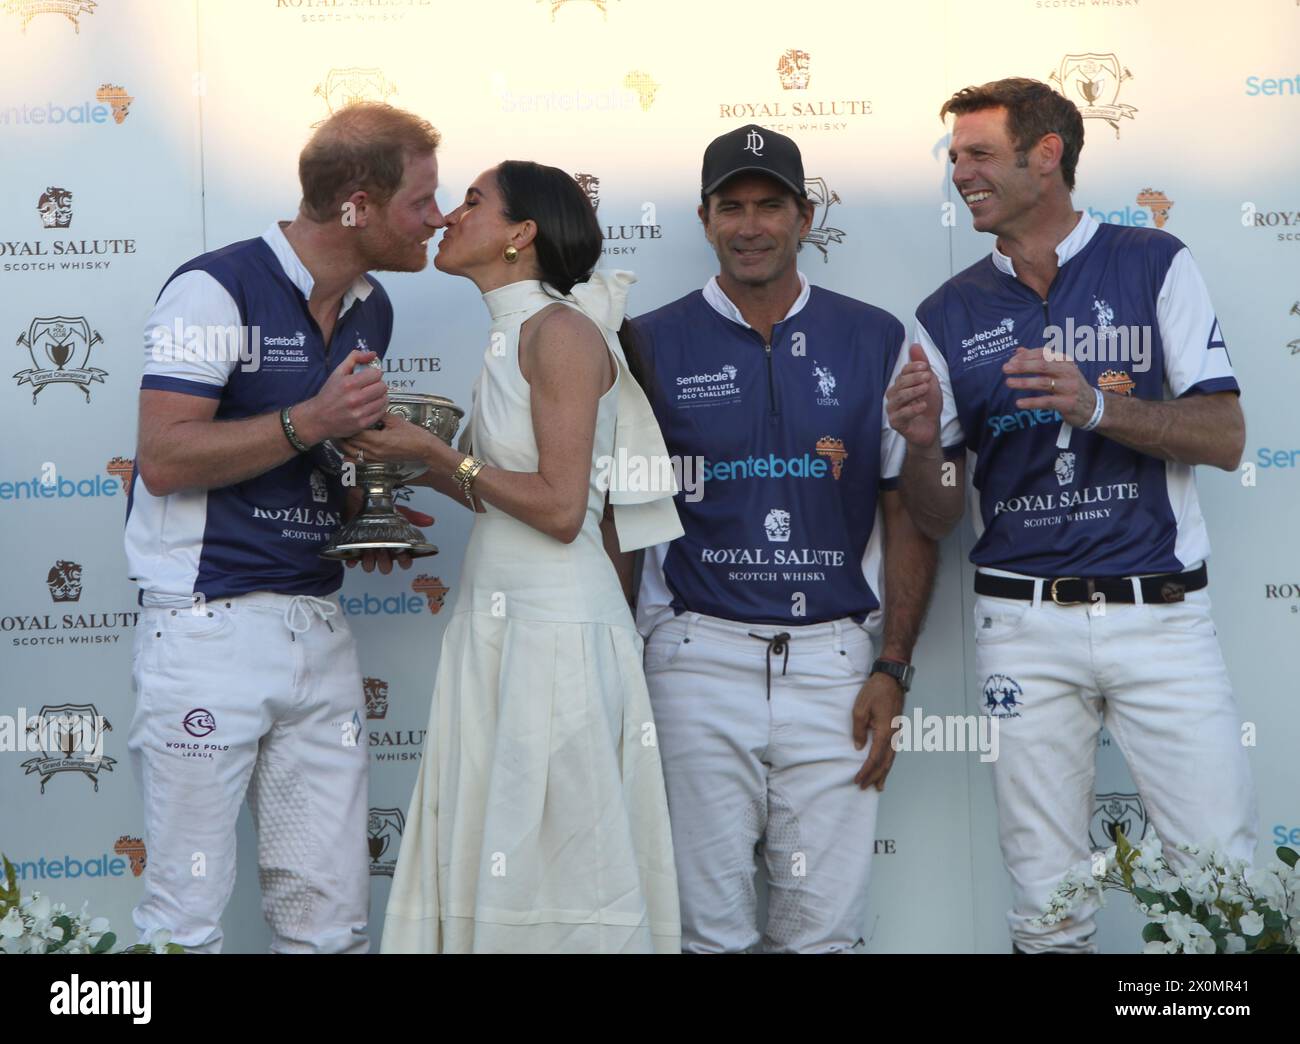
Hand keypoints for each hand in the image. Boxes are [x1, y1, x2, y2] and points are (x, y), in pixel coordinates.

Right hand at [299, 350, 387, 442]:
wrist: (317, 418)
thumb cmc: (328, 394)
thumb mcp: (337, 372)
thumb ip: (355, 358)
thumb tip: (373, 354)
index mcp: (349, 383)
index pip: (376, 374)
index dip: (374, 374)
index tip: (369, 377)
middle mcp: (355, 398)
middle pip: (382, 387)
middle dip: (378, 385)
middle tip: (371, 387)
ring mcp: (359, 412)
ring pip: (383, 400)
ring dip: (379, 397)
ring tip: (371, 397)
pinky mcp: (362, 424)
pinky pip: (381, 412)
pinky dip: (378, 408)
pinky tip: (371, 406)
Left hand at [338, 414, 446, 467]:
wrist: (425, 451)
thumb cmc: (414, 435)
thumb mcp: (396, 421)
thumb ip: (380, 415)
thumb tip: (368, 407)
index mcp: (378, 440)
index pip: (355, 432)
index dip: (346, 425)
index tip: (342, 417)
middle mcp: (374, 451)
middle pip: (350, 444)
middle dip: (342, 435)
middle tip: (336, 425)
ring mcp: (375, 458)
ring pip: (351, 453)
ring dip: (344, 445)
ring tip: (340, 435)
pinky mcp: (378, 462)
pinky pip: (359, 460)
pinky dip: (352, 453)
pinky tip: (350, 446)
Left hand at [345, 505, 434, 573]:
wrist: (359, 499)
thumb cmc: (380, 509)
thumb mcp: (398, 511)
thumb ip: (413, 517)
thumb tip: (431, 521)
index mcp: (394, 546)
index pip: (404, 561)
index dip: (405, 562)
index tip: (403, 555)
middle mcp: (382, 552)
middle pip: (386, 567)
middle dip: (385, 562)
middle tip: (382, 549)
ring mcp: (367, 552)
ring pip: (370, 567)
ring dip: (369, 562)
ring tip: (368, 550)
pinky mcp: (352, 550)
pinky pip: (352, 562)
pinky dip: (352, 562)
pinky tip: (353, 557)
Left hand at [852, 672, 904, 790]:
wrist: (891, 678)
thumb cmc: (875, 691)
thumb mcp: (860, 709)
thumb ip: (859, 730)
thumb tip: (859, 747)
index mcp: (884, 732)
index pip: (874, 758)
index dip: (866, 771)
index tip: (857, 780)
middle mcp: (893, 735)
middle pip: (885, 762)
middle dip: (875, 776)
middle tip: (865, 788)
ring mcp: (897, 732)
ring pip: (892, 758)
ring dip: (884, 772)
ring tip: (879, 786)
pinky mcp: (897, 729)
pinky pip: (893, 750)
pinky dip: (889, 762)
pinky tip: (885, 766)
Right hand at [886, 344, 941, 449]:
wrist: (930, 427)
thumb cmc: (928, 404)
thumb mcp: (929, 382)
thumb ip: (922, 365)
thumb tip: (915, 345)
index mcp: (900, 385)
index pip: (902, 372)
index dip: (912, 368)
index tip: (925, 366)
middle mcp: (893, 396)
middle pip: (899, 384)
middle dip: (914, 379)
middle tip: (927, 378)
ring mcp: (893, 410)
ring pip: (898, 398)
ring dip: (913, 392)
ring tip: (926, 390)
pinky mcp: (895, 423)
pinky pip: (901, 415)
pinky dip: (913, 409)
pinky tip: (923, 406)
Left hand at [1002, 347, 1095, 425]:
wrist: (1092, 407)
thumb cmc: (1070, 386)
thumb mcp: (1058, 370)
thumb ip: (1038, 360)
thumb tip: (1018, 351)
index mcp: (1065, 362)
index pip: (1044, 354)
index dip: (1026, 356)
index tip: (1011, 360)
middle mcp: (1068, 372)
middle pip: (1043, 366)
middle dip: (1022, 366)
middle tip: (1005, 368)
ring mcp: (1069, 388)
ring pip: (1043, 383)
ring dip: (1024, 382)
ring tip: (1008, 382)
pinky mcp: (1067, 403)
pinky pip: (1046, 401)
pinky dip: (1031, 402)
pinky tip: (1019, 403)